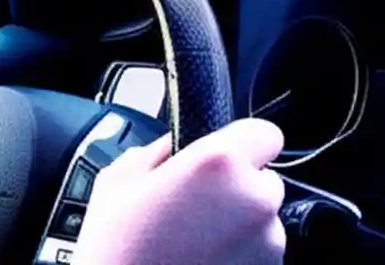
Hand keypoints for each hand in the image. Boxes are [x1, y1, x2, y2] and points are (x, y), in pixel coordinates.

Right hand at [74, 118, 285, 264]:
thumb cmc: (117, 253)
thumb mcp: (117, 182)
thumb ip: (157, 152)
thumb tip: (173, 147)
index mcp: (218, 164)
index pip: (265, 132)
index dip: (242, 142)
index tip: (223, 154)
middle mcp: (253, 200)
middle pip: (263, 178)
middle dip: (235, 187)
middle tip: (193, 205)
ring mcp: (267, 244)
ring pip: (261, 218)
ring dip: (236, 224)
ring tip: (191, 240)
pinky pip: (258, 252)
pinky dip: (237, 254)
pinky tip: (199, 261)